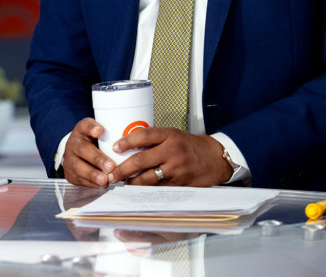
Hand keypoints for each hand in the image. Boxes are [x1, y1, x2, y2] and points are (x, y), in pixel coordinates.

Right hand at [61, 117, 115, 187]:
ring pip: (78, 167)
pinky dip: (91, 183)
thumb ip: (112, 135)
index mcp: (82, 130)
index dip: (91, 128)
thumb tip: (133, 143)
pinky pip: (80, 179)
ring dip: (93, 174)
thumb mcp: (99, 135)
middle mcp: (74, 143)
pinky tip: (101, 185)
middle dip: (97, 159)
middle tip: (110, 166)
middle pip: (82, 149)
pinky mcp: (70, 173)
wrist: (76, 155)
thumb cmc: (93, 143)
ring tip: (105, 180)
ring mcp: (70, 158)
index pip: (85, 125)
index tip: (100, 131)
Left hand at [110, 127, 232, 186]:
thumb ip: (155, 140)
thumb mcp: (174, 135)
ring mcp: (175, 169)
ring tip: (122, 183)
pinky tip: (136, 191)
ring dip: (131, 182)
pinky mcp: (178, 184)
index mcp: (170, 136)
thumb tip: (128, 146)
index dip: (127, 142)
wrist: (214, 159)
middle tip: (111, 174)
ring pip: (147, 179)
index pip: (144, 136)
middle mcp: (172, 152)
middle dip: (122, 169)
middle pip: (141, 160)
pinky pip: (157, 189)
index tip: (114, 147)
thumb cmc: (190, 146)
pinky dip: (145, 190)